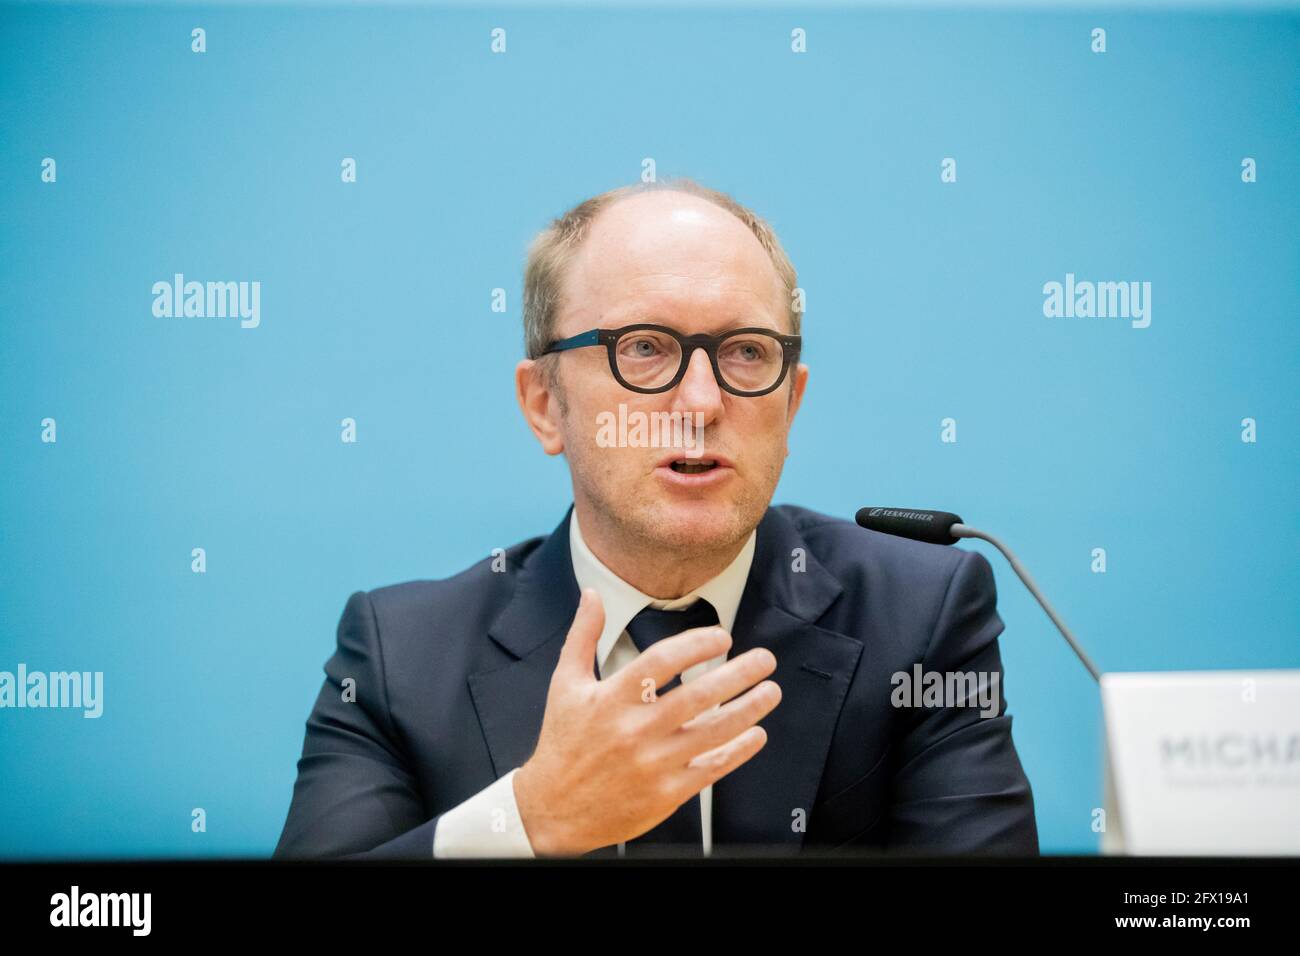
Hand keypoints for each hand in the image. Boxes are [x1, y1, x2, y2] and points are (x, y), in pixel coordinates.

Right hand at [513, 587, 780, 855]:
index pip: (662, 661)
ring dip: (748, 710)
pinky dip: (738, 751)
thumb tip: (592, 596)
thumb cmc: (563, 743)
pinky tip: (756, 735)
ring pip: (712, 733)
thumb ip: (583, 636)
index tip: (722, 637)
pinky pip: (710, 768)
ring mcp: (653, 763)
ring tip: (770, 692)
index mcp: (611, 699)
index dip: (697, 645)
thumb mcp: (565, 684)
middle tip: (764, 659)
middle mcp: (635, 730)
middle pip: (697, 696)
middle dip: (738, 674)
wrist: (554, 810)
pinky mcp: (666, 793)